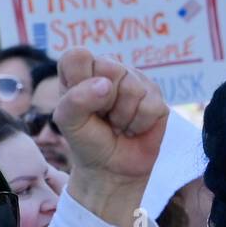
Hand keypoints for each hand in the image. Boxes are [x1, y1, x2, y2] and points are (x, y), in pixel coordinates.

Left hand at [54, 48, 167, 225]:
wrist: (113, 170)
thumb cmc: (88, 141)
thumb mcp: (68, 123)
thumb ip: (76, 99)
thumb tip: (107, 85)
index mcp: (81, 69)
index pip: (79, 56)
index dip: (80, 81)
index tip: (81, 105)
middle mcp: (109, 69)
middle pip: (111, 68)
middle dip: (105, 102)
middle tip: (103, 117)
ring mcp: (136, 82)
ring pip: (133, 88)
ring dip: (123, 116)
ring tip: (118, 125)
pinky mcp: (157, 100)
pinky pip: (150, 106)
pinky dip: (139, 125)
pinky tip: (134, 129)